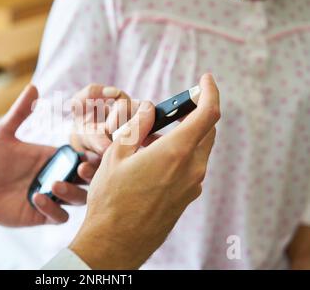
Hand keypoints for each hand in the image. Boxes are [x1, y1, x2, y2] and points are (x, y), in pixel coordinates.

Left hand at [0, 84, 98, 225]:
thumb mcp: (3, 133)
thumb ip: (20, 112)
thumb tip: (33, 86)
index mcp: (53, 157)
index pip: (82, 155)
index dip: (90, 154)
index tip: (93, 150)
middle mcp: (57, 176)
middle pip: (87, 179)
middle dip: (90, 174)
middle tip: (82, 169)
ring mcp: (51, 196)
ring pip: (78, 199)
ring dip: (73, 192)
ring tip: (55, 184)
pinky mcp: (41, 215)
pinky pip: (60, 217)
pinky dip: (53, 209)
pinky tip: (37, 198)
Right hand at [69, 74, 219, 268]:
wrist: (115, 242)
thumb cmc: (112, 199)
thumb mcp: (117, 154)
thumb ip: (136, 126)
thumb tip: (149, 109)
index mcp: (176, 152)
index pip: (208, 113)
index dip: (209, 92)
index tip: (205, 80)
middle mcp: (192, 169)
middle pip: (206, 131)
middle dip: (193, 115)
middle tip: (171, 111)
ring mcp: (191, 187)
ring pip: (197, 150)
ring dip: (182, 137)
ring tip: (150, 140)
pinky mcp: (186, 199)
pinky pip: (190, 168)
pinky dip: (179, 156)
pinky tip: (152, 161)